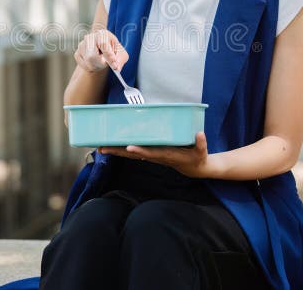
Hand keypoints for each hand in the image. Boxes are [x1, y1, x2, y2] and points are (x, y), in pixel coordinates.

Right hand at [74, 29, 128, 72]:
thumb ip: (120, 60)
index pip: (103, 45)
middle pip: (91, 55)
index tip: (114, 66)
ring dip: (97, 66)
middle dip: (100, 64)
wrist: (102, 48)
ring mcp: (82, 45)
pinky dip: (91, 67)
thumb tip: (117, 68)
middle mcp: (90, 38)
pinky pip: (83, 65)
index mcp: (102, 34)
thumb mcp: (121, 54)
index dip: (109, 56)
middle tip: (106, 66)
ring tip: (102, 62)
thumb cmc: (113, 50)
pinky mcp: (77, 53)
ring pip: (88, 62)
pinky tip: (95, 63)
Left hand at [98, 132, 213, 178]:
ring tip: (100, 147)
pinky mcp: (151, 154)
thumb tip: (200, 134)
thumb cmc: (197, 158)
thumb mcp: (201, 152)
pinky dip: (123, 149)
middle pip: (134, 155)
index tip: (129, 147)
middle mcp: (155, 156)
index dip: (140, 151)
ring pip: (131, 154)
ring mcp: (152, 156)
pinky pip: (134, 151)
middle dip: (118, 152)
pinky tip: (113, 145)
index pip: (151, 153)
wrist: (194, 168)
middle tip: (102, 148)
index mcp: (166, 155)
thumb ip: (201, 144)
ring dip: (116, 151)